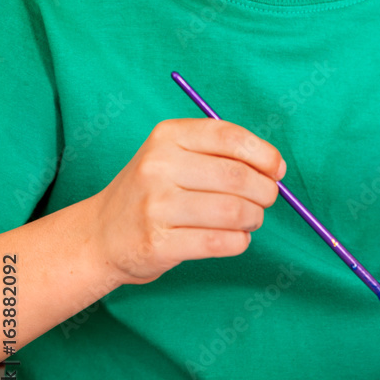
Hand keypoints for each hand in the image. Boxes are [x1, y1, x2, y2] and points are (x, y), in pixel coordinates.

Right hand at [85, 118, 285, 285]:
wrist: (102, 234)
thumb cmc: (153, 191)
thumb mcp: (175, 155)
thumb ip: (221, 154)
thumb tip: (276, 168)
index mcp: (168, 136)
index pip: (229, 137)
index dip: (264, 154)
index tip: (277, 170)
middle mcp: (158, 167)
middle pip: (237, 177)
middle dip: (265, 191)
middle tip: (266, 199)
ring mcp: (156, 206)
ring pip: (234, 212)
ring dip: (254, 218)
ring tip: (249, 220)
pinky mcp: (158, 244)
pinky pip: (221, 242)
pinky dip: (239, 241)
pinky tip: (235, 238)